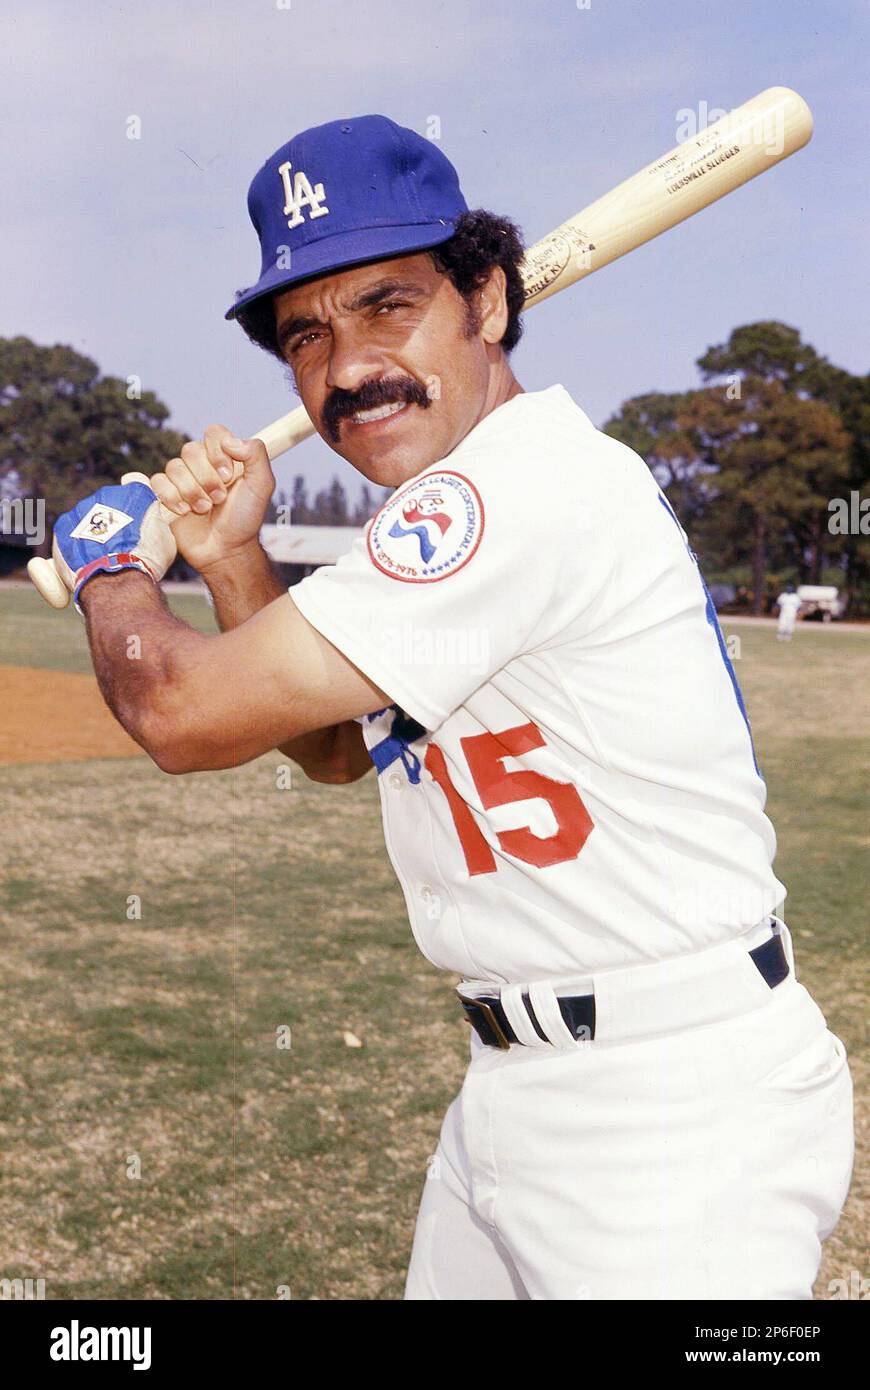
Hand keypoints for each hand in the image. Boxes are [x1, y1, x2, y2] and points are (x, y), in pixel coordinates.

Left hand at [51, 481, 176, 605]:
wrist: (116, 579)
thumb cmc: (146, 562)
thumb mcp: (166, 541)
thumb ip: (155, 525)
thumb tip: (152, 525)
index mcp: (136, 493)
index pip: (136, 482)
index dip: (135, 498)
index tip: (135, 511)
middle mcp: (107, 494)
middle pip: (109, 503)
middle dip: (113, 520)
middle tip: (119, 544)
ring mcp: (82, 508)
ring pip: (88, 518)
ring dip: (93, 533)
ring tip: (101, 558)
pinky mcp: (63, 525)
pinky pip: (69, 532)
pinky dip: (75, 545)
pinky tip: (85, 563)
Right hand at [150, 425, 275, 573]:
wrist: (226, 550)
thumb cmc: (245, 519)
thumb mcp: (262, 485)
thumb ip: (256, 454)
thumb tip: (229, 440)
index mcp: (224, 457)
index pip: (213, 433)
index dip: (217, 452)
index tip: (228, 476)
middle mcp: (202, 464)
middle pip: (190, 450)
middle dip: (206, 478)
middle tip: (220, 499)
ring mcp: (182, 479)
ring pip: (174, 467)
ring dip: (192, 492)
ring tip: (204, 509)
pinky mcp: (166, 495)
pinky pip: (158, 482)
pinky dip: (172, 497)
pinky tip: (185, 512)